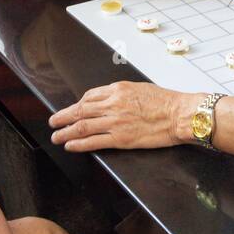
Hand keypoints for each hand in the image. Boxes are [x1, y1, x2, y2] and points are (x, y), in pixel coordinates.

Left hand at [50, 83, 198, 153]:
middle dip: (63, 117)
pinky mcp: (121, 138)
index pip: (89, 96)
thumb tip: (110, 99)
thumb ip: (122, 94)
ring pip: (82, 126)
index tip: (72, 109)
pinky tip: (70, 145)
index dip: (77, 104)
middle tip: (53, 122)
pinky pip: (93, 141)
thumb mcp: (140, 88)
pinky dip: (78, 144)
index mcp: (118, 90)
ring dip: (65, 132)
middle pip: (80, 110)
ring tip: (56, 136)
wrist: (180, 114)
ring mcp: (115, 122)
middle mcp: (113, 104)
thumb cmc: (166, 101)